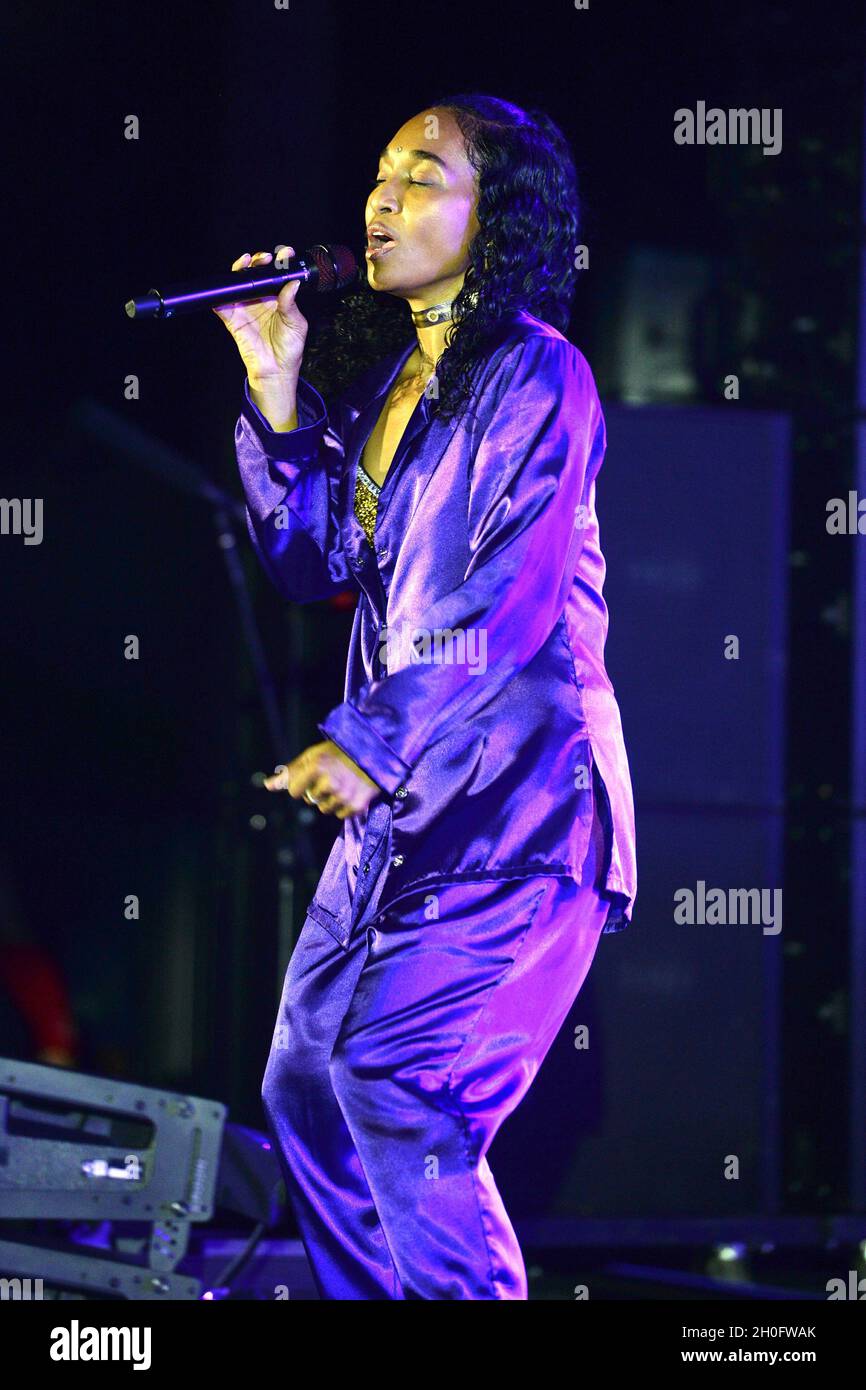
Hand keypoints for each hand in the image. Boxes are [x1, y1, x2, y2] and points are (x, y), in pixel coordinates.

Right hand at [212, 246, 307, 382]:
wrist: (276, 371)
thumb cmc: (290, 348)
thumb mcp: (296, 324)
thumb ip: (291, 304)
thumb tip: (292, 283)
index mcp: (277, 297)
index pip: (277, 274)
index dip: (280, 261)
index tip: (285, 253)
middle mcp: (260, 298)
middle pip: (255, 273)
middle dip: (259, 261)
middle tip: (265, 258)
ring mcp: (245, 307)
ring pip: (238, 282)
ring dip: (240, 270)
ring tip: (247, 262)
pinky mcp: (232, 319)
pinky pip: (222, 304)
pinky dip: (220, 294)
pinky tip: (226, 286)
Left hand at [264, 740, 381, 819]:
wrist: (375, 752)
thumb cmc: (339, 752)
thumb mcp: (313, 755)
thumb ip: (290, 771)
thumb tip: (268, 786)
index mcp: (316, 767)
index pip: (294, 791)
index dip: (300, 784)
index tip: (312, 775)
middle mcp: (329, 783)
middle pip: (310, 800)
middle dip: (317, 790)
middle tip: (332, 776)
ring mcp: (343, 796)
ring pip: (324, 809)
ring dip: (330, 799)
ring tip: (342, 783)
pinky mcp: (356, 806)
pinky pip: (340, 815)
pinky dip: (343, 806)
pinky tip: (350, 791)